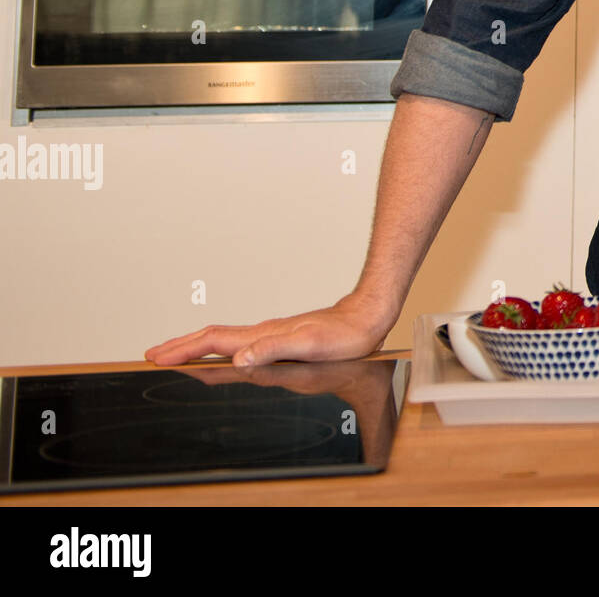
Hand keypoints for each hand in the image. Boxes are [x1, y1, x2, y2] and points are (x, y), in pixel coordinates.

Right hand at [144, 292, 393, 367]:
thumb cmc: (343, 336)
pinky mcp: (281, 338)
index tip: (156, 355)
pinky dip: (220, 348)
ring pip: (224, 339)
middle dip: (180, 345)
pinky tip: (224, 354)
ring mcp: (271, 334)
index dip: (184, 349)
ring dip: (197, 345)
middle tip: (152, 353)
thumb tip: (239, 358)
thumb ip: (273, 350)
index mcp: (263, 335)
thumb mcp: (308, 346)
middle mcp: (263, 333)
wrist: (365, 319)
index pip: (214, 341)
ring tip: (177, 352)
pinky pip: (240, 342)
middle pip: (212, 337)